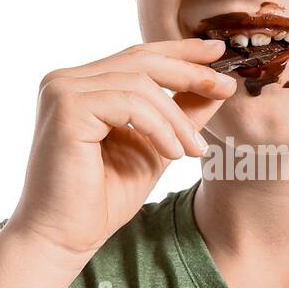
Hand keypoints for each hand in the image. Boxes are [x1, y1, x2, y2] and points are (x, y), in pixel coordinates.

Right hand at [5, 38, 235, 258]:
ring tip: (195, 150)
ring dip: (176, 118)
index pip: (138, 56)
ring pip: (140, 84)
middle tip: (226, 87)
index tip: (219, 51)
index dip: (180, 51)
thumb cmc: (102, 198)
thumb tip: (218, 86)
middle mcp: (66, 80)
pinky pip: (129, 104)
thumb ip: (181, 114)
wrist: (64, 237)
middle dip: (190, 72)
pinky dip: (159, 128)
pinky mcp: (65, 108)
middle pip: (141, 61)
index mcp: (83, 85)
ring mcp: (62, 90)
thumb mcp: (156, 147)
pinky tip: (174, 155)